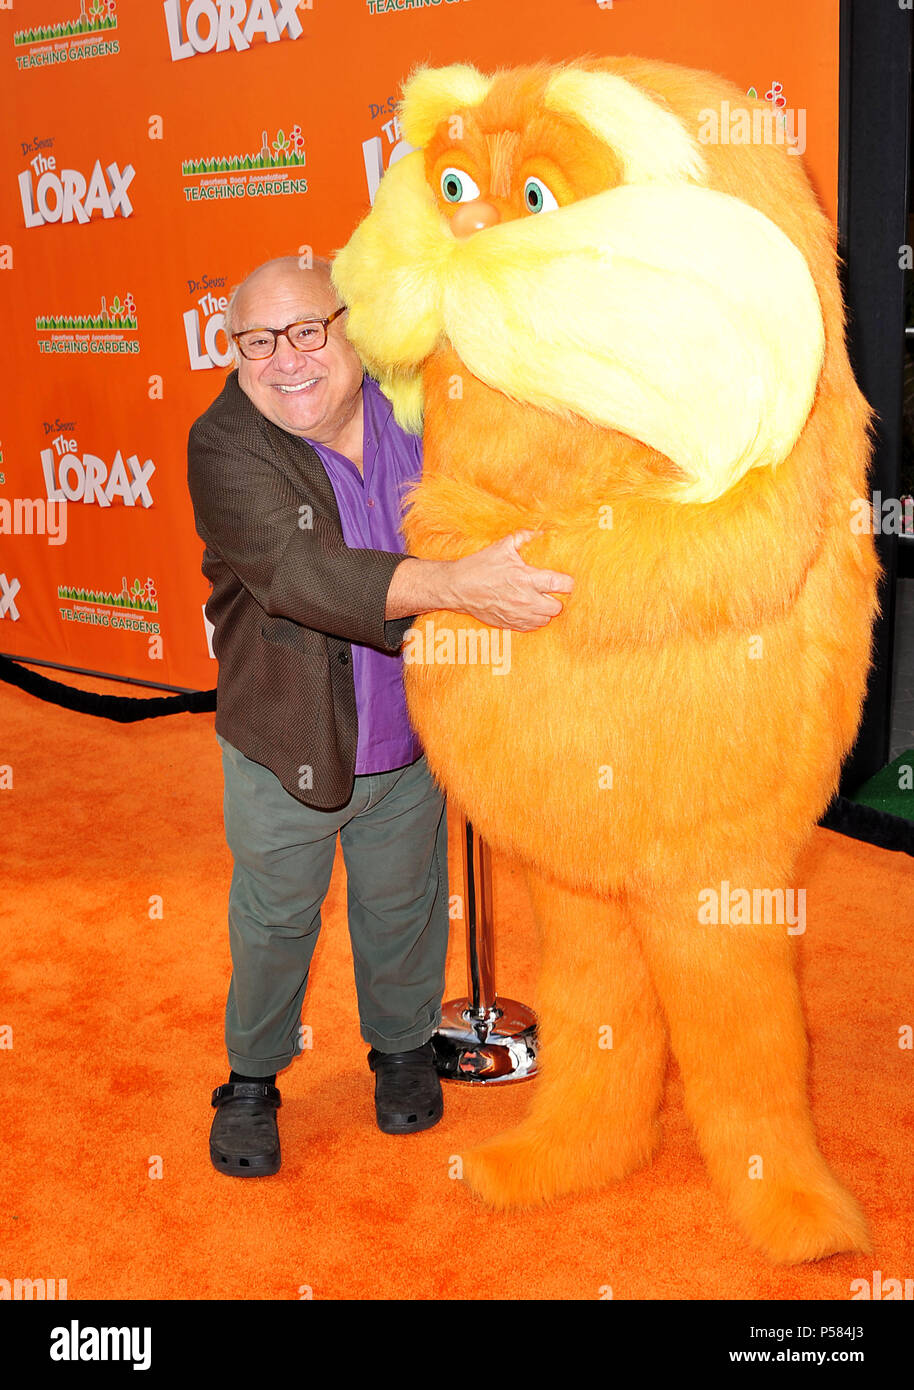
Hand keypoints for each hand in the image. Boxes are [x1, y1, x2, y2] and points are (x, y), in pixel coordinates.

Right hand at [444, 530, 573, 630]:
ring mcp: (518, 615)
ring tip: (537, 599)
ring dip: (545, 610)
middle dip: (556, 598)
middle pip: (557, 607)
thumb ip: (524, 538)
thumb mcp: (501, 547)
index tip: (565, 580)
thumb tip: (541, 533)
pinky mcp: (510, 624)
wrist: (458, 588)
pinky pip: (532, 627)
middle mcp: (525, 600)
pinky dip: (533, 619)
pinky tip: (527, 608)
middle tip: (548, 590)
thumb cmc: (479, 566)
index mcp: (526, 579)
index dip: (568, 582)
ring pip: (546, 619)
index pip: (560, 585)